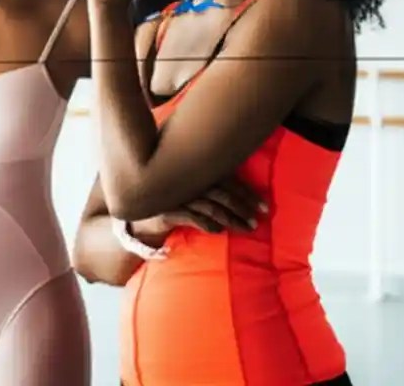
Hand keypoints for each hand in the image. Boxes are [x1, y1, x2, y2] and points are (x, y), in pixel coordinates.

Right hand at [131, 178, 265, 246]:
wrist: (138, 214)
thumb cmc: (170, 200)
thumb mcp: (192, 189)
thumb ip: (213, 187)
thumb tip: (243, 195)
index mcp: (196, 171)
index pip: (228, 179)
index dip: (248, 193)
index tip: (265, 207)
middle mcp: (187, 180)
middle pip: (222, 193)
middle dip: (243, 207)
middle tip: (258, 221)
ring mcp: (176, 195)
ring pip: (211, 207)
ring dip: (231, 219)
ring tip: (245, 229)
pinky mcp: (165, 211)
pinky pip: (191, 217)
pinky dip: (207, 224)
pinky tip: (218, 231)